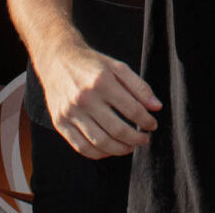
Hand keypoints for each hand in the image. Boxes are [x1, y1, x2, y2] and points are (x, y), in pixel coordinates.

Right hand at [40, 44, 162, 159]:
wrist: (57, 60)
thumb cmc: (92, 65)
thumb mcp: (118, 67)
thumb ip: (139, 86)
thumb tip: (156, 107)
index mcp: (102, 82)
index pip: (131, 109)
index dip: (146, 120)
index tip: (152, 125)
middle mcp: (85, 98)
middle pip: (117, 129)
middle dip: (136, 138)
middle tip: (144, 139)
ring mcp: (70, 112)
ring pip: (100, 142)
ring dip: (120, 149)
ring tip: (130, 146)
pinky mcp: (60, 123)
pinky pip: (81, 147)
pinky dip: (99, 154)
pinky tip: (110, 150)